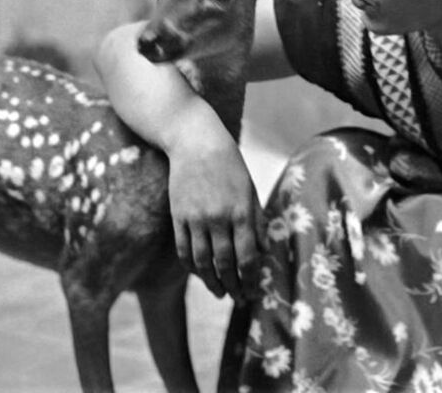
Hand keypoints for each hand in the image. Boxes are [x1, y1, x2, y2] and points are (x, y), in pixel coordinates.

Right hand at [166, 126, 266, 300]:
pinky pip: (184, 249)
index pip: (247, 257)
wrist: (196, 141)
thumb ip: (256, 222)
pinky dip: (191, 266)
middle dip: (233, 286)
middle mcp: (219, 218)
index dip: (249, 280)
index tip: (252, 293)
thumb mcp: (250, 190)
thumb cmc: (229, 165)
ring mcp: (196, 218)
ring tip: (219, 293)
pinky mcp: (178, 216)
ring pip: (202, 262)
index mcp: (241, 212)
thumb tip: (263, 251)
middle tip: (238, 300)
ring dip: (211, 282)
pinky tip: (199, 274)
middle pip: (225, 264)